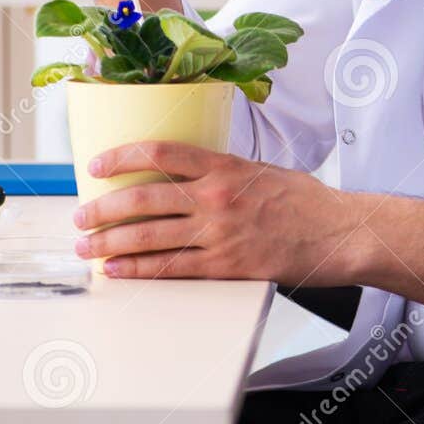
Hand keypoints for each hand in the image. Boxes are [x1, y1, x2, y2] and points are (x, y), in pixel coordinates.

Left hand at [71, 142, 354, 281]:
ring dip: (110, 243)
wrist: (341, 232)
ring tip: (87, 248)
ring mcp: (220, 232)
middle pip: (144, 198)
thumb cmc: (307, 202)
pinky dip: (138, 270)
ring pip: (149, 236)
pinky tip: (117, 271)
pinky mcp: (226, 264)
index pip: (161, 153)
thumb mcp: (263, 171)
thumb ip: (225, 172)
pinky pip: (171, 267)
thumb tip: (191, 174)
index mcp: (225, 166)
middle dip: (103, 209)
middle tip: (82, 217)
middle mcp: (216, 196)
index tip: (97, 165)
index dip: (121, 157)